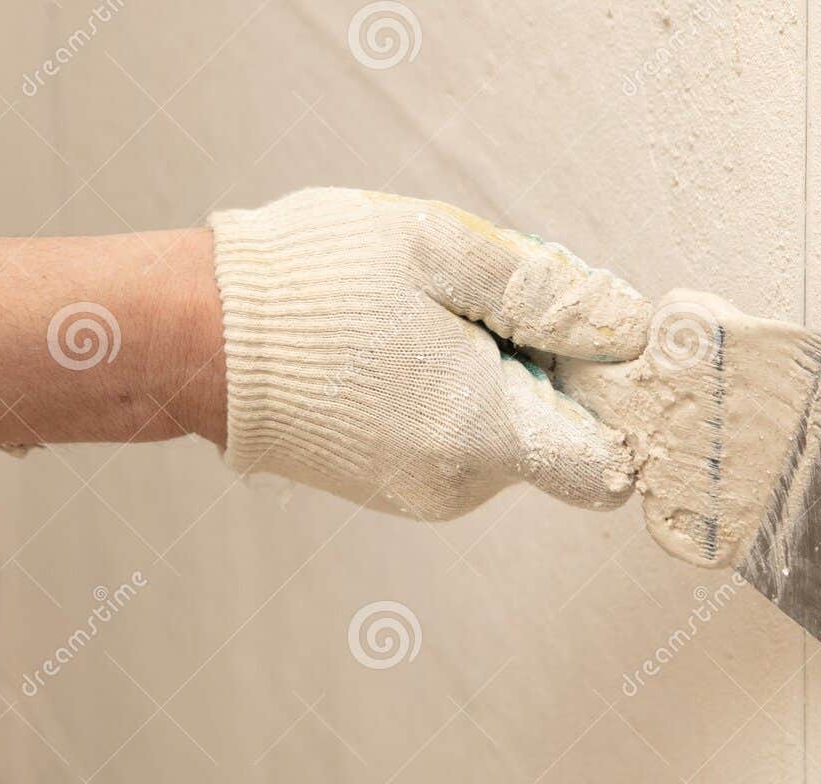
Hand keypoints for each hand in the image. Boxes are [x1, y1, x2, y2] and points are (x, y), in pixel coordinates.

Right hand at [209, 188, 652, 519]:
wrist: (193, 336)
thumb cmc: (313, 284)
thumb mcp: (444, 252)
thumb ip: (550, 295)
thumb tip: (627, 329)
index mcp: (484, 434)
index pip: (608, 464)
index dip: (616, 402)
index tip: (592, 343)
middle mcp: (459, 484)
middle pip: (556, 441)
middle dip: (547, 371)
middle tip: (482, 302)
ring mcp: (420, 493)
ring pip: (506, 439)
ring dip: (495, 377)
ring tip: (424, 318)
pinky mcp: (388, 487)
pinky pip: (457, 443)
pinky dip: (452, 397)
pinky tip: (400, 346)